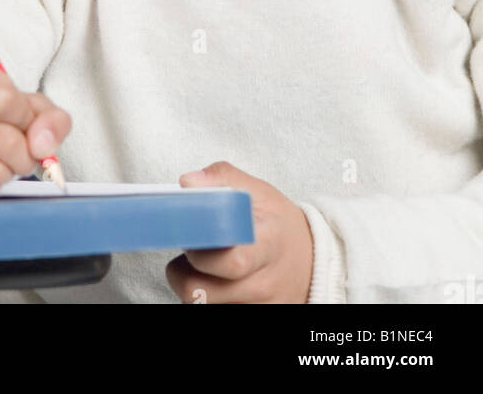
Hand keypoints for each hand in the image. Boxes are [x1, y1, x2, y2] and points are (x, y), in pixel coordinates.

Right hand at [0, 62, 70, 194]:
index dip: (27, 119)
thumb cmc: (1, 116)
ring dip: (9, 173)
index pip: (3, 99)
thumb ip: (52, 120)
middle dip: (27, 154)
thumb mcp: (31, 107)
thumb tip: (43, 147)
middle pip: (8, 143)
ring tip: (0, 159)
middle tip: (21, 149)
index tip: (27, 120)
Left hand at [166, 161, 313, 303]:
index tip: (189, 234)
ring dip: (190, 282)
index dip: (199, 250)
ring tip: (203, 264)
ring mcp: (257, 307)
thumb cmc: (279, 226)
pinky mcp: (250, 317)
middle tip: (192, 249)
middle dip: (183, 268)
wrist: (312, 264)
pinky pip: (209, 311)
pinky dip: (205, 297)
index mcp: (266, 246)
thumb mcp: (260, 194)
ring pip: (198, 303)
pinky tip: (215, 281)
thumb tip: (188, 182)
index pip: (230, 261)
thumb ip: (223, 179)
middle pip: (200, 290)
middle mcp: (263, 285)